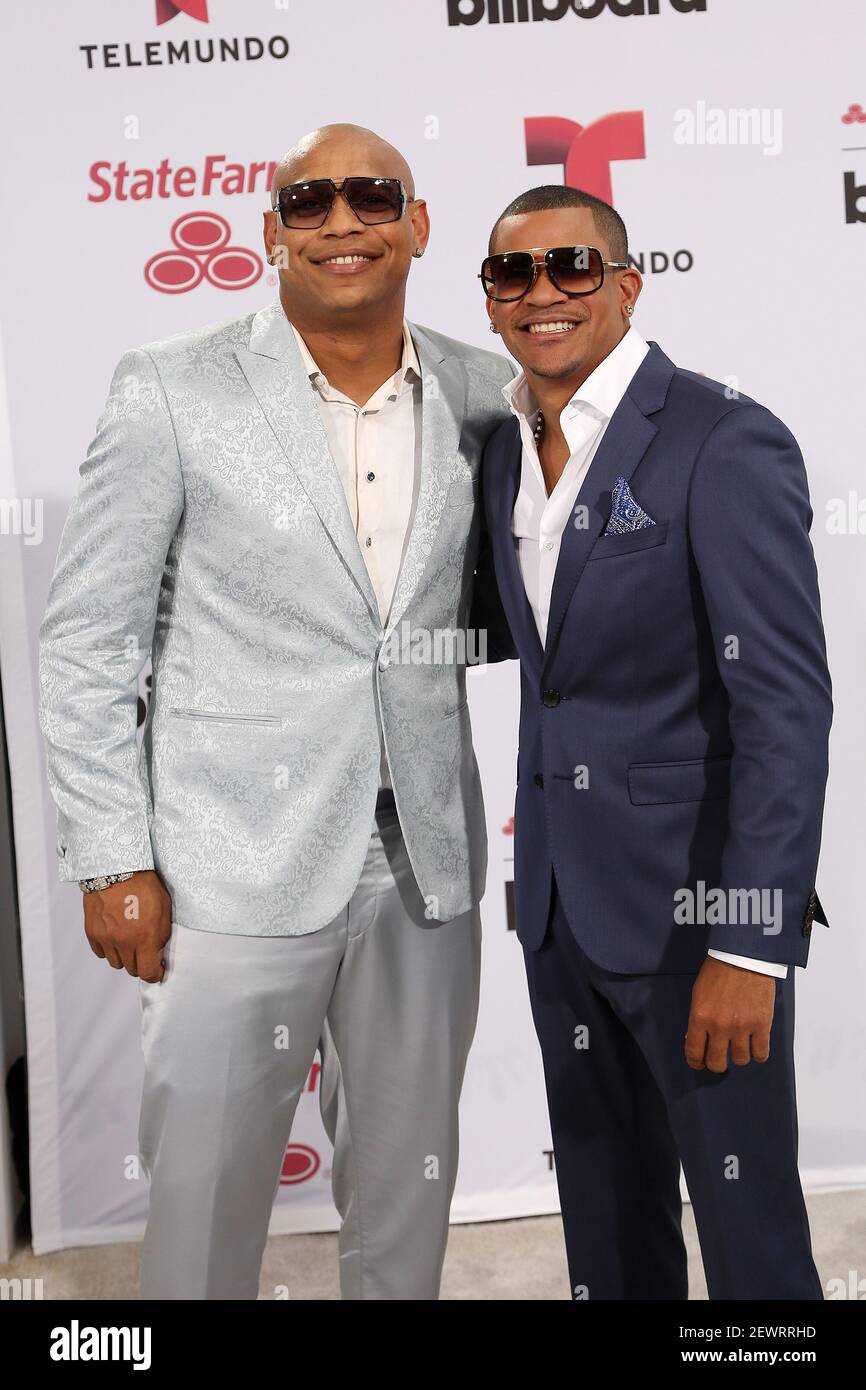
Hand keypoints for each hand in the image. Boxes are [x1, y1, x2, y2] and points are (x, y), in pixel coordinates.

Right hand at [83, 870, 171, 981]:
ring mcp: (105, 938)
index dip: (155, 973)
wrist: (116, 868)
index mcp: (144, 937)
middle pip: (132, 969)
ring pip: (116, 963)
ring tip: (130, 941)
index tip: (158, 968)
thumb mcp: (164, 909)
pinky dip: (108, 949)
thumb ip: (161, 935)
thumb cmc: (143, 885)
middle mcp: (123, 942)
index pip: (148, 973)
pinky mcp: (92, 932)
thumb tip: (158, 954)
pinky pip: (100, 952)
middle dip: (141, 963)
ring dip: (124, 956)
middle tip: (145, 950)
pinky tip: (115, 937)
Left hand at [685, 956, 775, 1071]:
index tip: (699, 1062)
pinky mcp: (763, 1025)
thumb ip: (698, 1019)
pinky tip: (755, 1046)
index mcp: (700, 1018)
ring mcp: (742, 1028)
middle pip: (717, 1063)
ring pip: (740, 1060)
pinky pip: (761, 1054)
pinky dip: (758, 1054)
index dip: (696, 1062)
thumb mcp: (698, 994)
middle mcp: (720, 1027)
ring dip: (738, 1056)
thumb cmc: (717, 972)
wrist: (743, 956)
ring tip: (738, 1046)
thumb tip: (697, 1039)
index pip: (694, 1053)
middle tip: (719, 1057)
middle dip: (716, 1063)